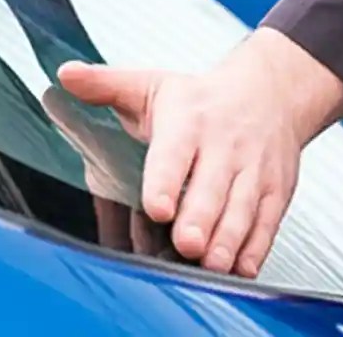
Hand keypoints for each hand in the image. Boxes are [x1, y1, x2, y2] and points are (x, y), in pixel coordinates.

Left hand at [57, 28, 342, 277]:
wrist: (270, 92)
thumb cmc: (199, 98)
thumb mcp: (149, 85)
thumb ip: (104, 85)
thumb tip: (65, 75)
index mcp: (188, 122)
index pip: (174, 154)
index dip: (166, 181)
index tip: (155, 206)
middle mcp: (224, 147)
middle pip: (211, 189)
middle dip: (200, 219)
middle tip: (186, 244)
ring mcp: (253, 171)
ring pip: (243, 209)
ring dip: (228, 239)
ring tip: (210, 263)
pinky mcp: (277, 192)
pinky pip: (269, 223)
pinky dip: (256, 247)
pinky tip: (241, 268)